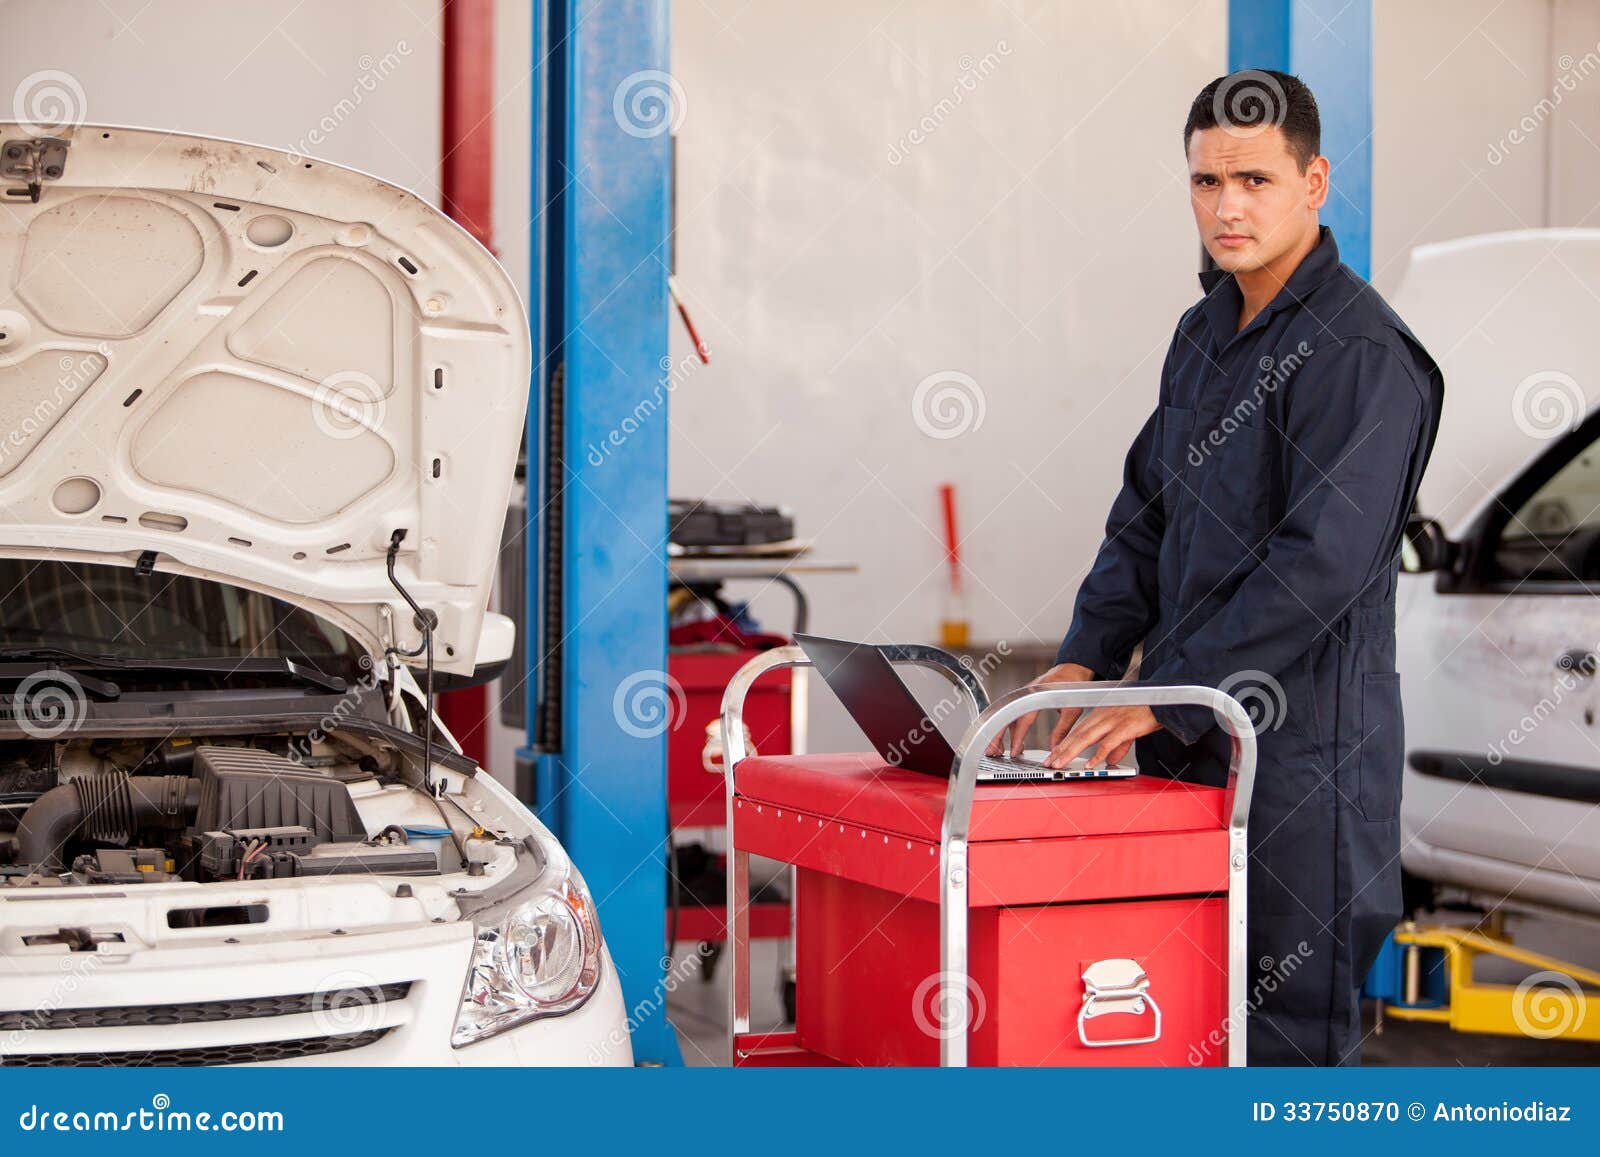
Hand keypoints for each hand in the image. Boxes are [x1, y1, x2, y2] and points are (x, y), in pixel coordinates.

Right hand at [985, 662, 1097, 757]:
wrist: (1074, 668)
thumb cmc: (1074, 686)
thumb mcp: (1072, 711)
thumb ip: (1062, 731)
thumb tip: (1055, 749)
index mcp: (1036, 696)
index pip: (1022, 720)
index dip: (1017, 738)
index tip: (1014, 752)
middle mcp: (1026, 693)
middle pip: (1006, 717)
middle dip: (997, 735)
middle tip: (992, 751)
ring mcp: (1023, 694)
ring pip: (1008, 715)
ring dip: (1002, 733)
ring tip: (1000, 750)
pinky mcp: (1024, 696)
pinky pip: (1013, 712)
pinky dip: (1010, 727)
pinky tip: (1015, 739)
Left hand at [1045, 704, 1160, 769]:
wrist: (1163, 701)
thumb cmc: (1145, 712)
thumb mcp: (1127, 728)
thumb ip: (1117, 746)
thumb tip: (1109, 761)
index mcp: (1101, 714)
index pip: (1077, 730)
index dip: (1064, 743)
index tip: (1053, 754)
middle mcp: (1103, 716)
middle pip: (1077, 735)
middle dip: (1061, 750)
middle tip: (1049, 763)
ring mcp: (1112, 721)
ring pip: (1086, 738)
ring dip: (1070, 752)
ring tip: (1060, 764)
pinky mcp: (1125, 727)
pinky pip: (1107, 743)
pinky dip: (1097, 755)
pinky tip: (1089, 764)